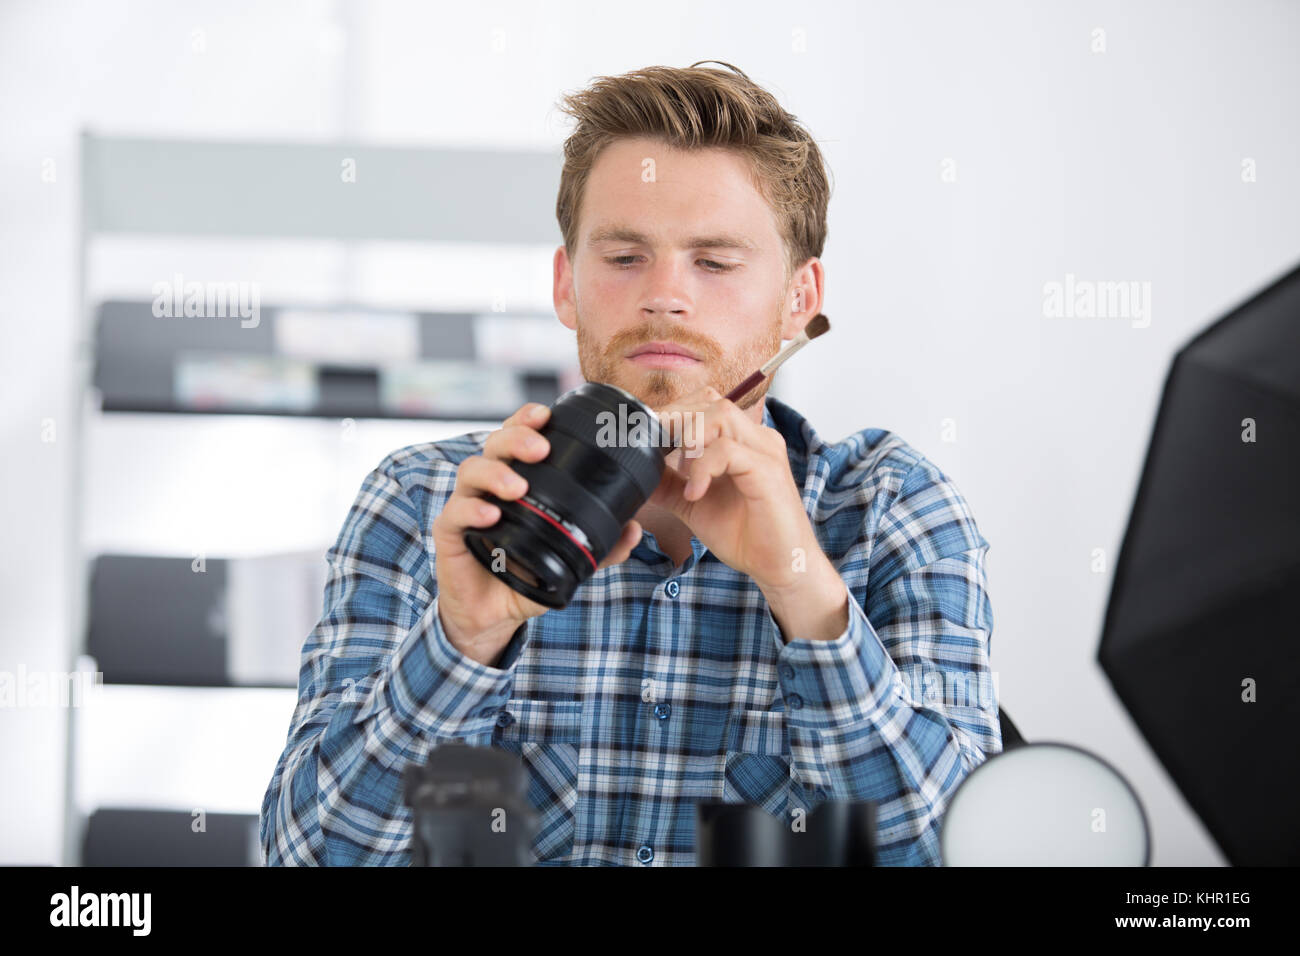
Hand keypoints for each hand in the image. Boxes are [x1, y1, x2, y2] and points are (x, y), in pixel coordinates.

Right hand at [431, 401, 642, 665]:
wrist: (493, 613)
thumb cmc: (526, 574)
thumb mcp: (569, 561)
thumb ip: (602, 547)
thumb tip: (634, 530)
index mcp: (515, 480)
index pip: (517, 438)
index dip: (527, 419)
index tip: (547, 413)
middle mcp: (488, 487)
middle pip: (494, 445)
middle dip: (516, 438)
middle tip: (541, 448)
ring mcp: (467, 507)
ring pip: (471, 471)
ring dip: (495, 474)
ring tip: (518, 487)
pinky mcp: (449, 534)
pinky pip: (454, 514)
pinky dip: (472, 511)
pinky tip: (491, 515)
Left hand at [647, 386, 821, 592]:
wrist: (781, 567)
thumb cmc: (747, 536)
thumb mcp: (694, 505)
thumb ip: (669, 484)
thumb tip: (639, 471)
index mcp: (741, 440)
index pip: (703, 405)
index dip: (673, 418)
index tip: (650, 444)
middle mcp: (756, 438)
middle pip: (710, 402)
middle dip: (676, 424)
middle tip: (658, 454)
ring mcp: (764, 450)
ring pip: (720, 414)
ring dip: (690, 438)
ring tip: (682, 471)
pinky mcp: (767, 470)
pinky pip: (726, 450)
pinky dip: (702, 468)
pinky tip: (695, 493)